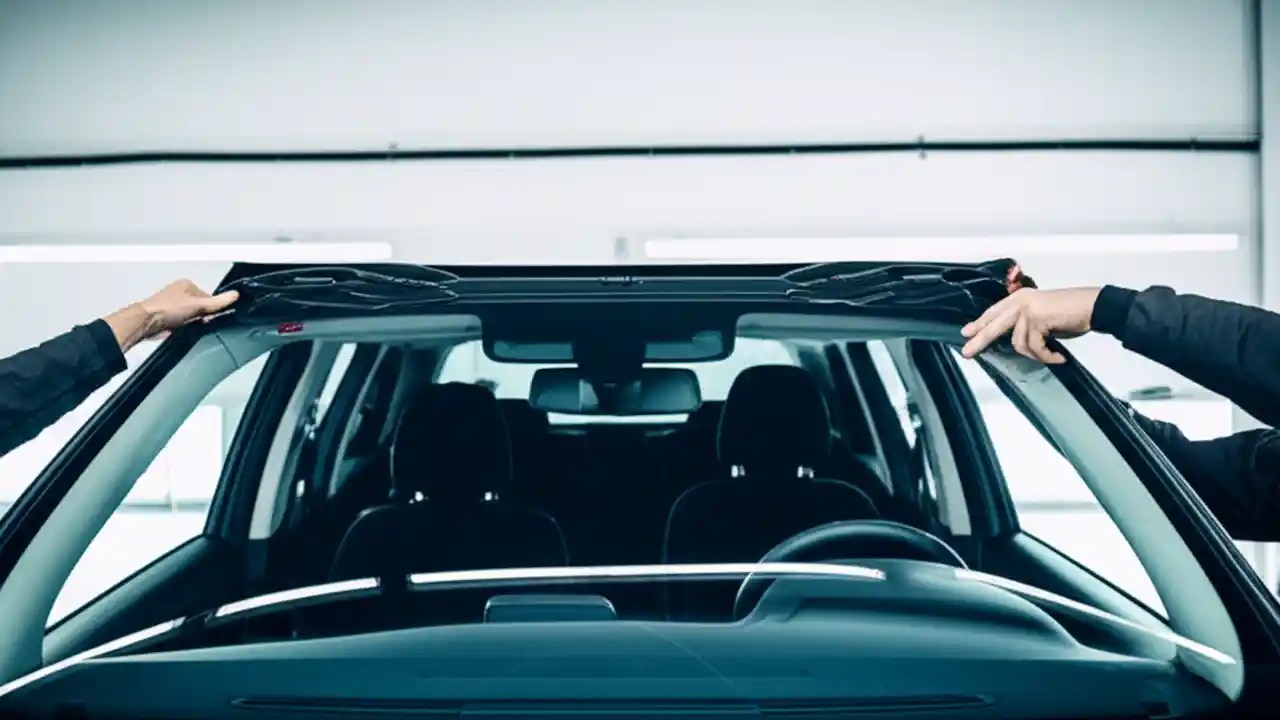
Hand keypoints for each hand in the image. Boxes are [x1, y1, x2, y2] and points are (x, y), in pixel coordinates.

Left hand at [105, 279, 238, 351]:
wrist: (146, 323)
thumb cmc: (167, 309)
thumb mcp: (197, 305)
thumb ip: (217, 302)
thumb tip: (235, 295)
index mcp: (187, 284)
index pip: (209, 296)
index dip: (212, 308)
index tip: (211, 315)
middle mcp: (179, 293)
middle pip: (201, 307)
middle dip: (202, 316)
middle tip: (198, 321)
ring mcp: (173, 305)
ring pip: (193, 316)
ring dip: (193, 323)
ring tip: (188, 326)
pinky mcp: (168, 317)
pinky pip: (184, 323)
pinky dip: (185, 327)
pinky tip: (183, 330)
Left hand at [959, 287, 1100, 363]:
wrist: (1093, 306)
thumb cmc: (1071, 313)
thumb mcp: (1041, 316)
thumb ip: (1024, 323)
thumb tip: (1012, 340)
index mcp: (1019, 297)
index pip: (994, 312)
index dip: (980, 323)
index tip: (966, 333)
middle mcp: (1019, 301)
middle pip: (993, 326)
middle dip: (979, 341)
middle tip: (967, 353)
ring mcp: (1026, 309)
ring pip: (1018, 344)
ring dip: (1037, 354)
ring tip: (1052, 355)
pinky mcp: (1036, 319)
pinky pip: (1034, 348)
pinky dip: (1047, 356)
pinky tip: (1058, 357)